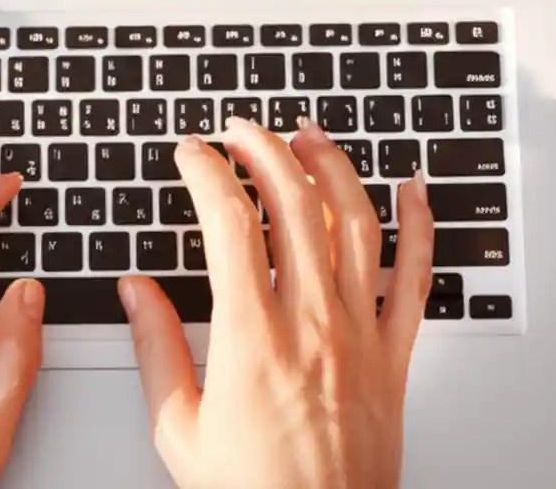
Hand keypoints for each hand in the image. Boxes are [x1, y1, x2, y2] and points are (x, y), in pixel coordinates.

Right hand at [119, 118, 433, 488]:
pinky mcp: (394, 355)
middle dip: (264, 150)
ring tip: (308, 136)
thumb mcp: (178, 425)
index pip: (228, 222)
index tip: (192, 154)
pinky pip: (416, 277)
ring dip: (331, 167)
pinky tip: (412, 190)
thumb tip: (136, 290)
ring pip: (354, 224)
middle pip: (293, 205)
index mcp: (250, 336)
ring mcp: (359, 334)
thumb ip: (155, 347)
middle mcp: (310, 323)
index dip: (206, 172)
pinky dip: (420, 225)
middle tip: (241, 130)